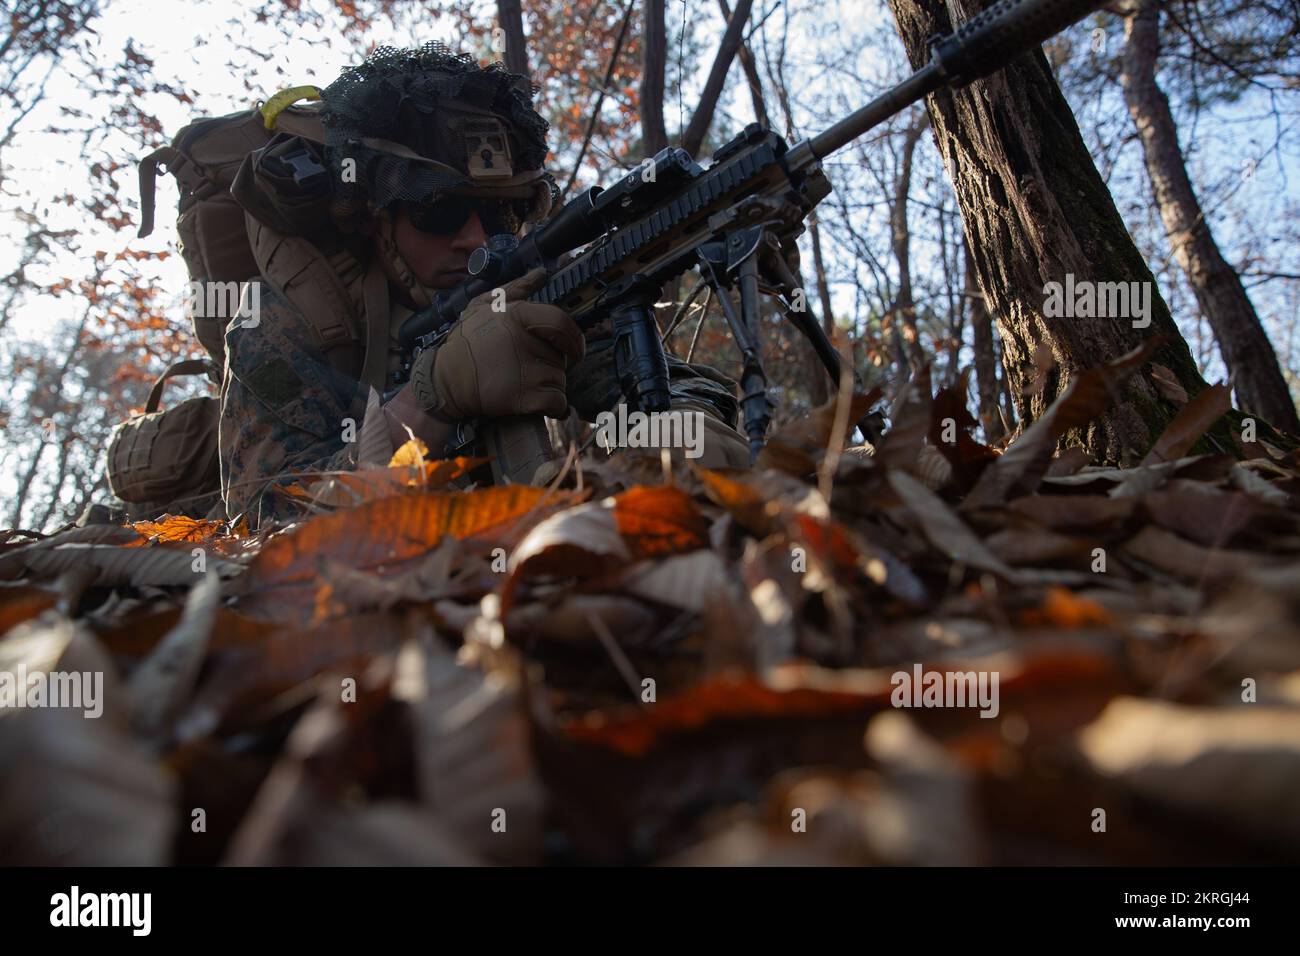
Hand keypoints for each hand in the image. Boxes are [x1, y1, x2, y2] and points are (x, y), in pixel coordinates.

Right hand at [411, 268, 584, 420]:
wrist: (444, 381)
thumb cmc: (465, 342)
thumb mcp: (483, 305)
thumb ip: (516, 288)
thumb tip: (541, 274)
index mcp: (517, 316)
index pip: (561, 323)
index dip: (573, 339)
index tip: (574, 350)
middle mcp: (525, 342)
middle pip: (560, 358)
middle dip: (548, 364)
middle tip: (522, 367)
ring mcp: (528, 372)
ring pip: (559, 380)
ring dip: (548, 385)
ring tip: (521, 383)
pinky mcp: (527, 398)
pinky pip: (558, 402)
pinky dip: (553, 406)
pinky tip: (537, 402)